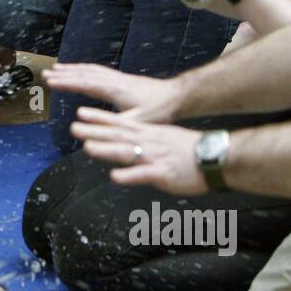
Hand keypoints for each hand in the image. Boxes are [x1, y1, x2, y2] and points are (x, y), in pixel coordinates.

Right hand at [42, 62, 183, 122]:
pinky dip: (83, 69)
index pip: (85, 83)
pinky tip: (80, 72)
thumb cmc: (159, 110)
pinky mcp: (121, 78)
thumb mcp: (139, 122)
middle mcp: (114, 80)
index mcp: (115, 89)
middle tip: (45, 73)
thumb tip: (96, 131)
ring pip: (90, 69)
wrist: (175, 96)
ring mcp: (117, 77)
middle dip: (64, 74)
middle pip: (84, 73)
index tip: (50, 81)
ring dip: (72, 69)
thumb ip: (117, 126)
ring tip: (57, 68)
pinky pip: (97, 70)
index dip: (66, 82)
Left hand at [70, 110, 208, 194]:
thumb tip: (128, 140)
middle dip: (94, 132)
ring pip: (126, 152)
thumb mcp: (165, 137)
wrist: (217, 157)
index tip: (81, 113)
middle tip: (74, 128)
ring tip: (87, 148)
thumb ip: (145, 139)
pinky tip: (115, 177)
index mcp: (149, 133)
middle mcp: (149, 142)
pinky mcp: (163, 173)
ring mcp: (155, 157)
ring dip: (106, 150)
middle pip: (117, 136)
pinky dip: (129, 176)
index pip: (120, 123)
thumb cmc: (192, 150)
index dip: (99, 118)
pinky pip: (144, 175)